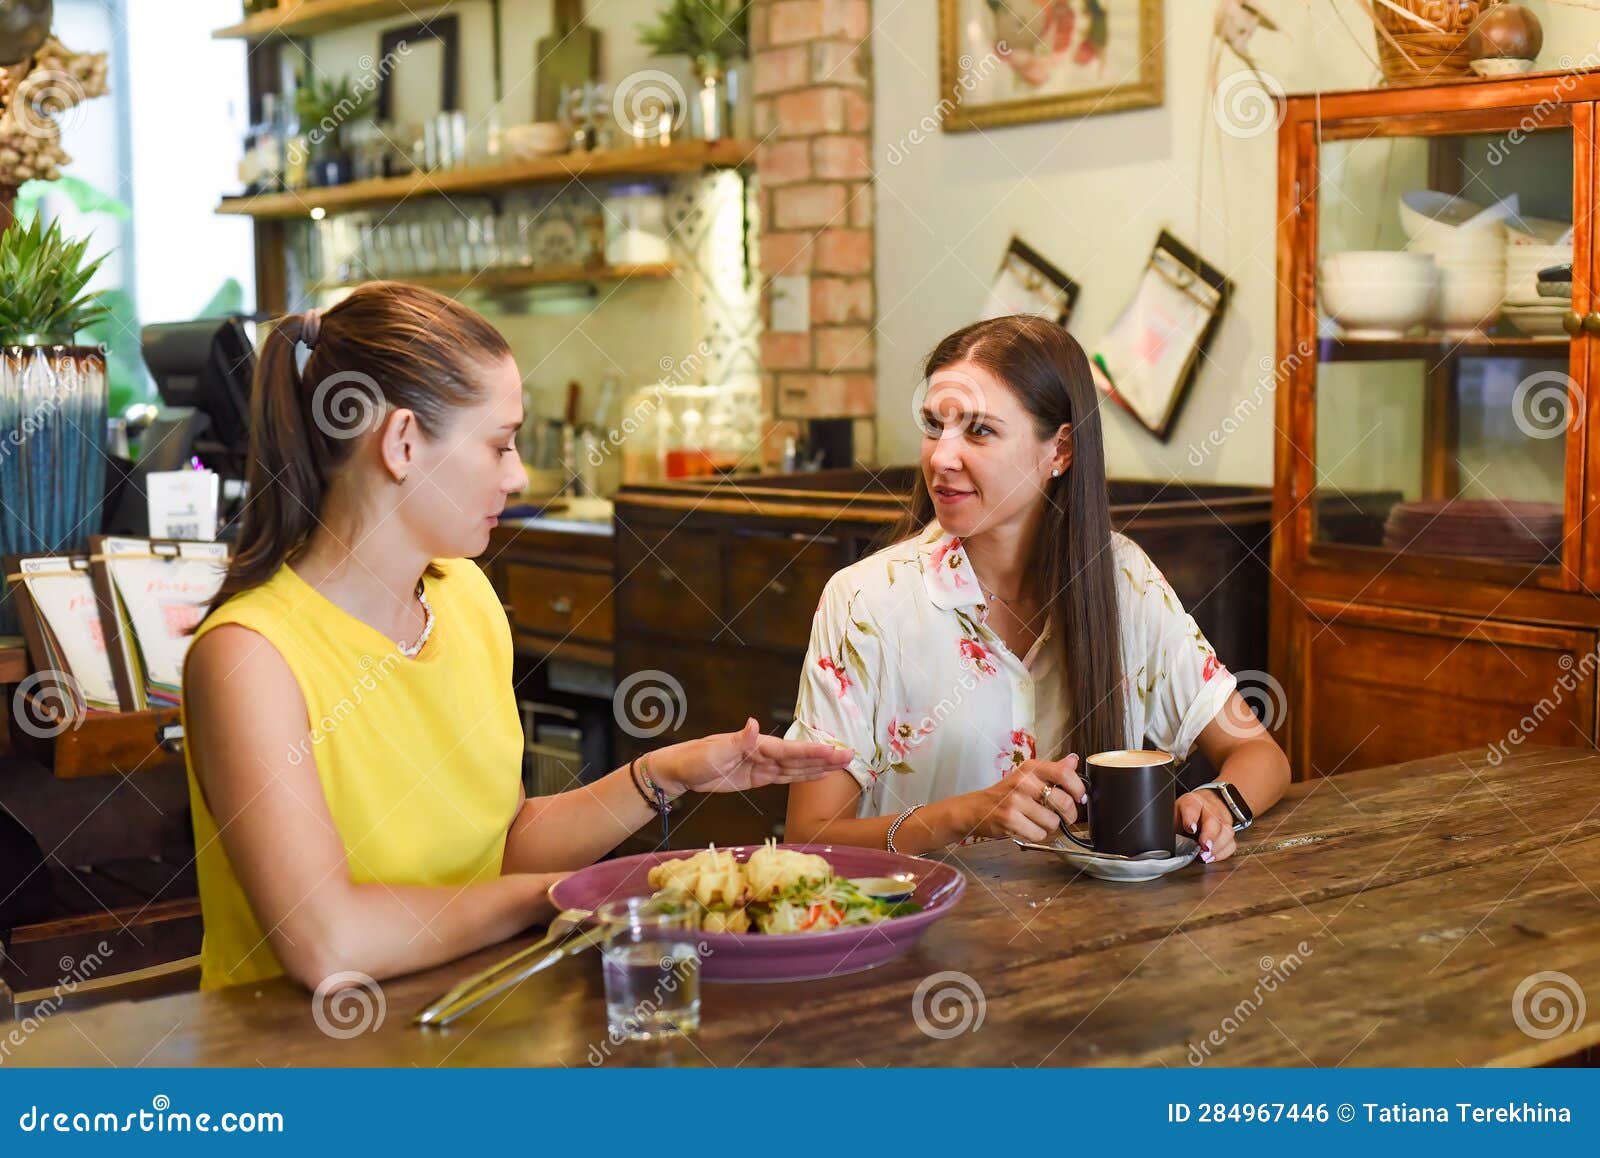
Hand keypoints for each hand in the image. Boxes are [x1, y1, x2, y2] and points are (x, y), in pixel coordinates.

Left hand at [647, 718, 853, 796]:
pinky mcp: (757, 778)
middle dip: (825, 757)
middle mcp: (764, 753)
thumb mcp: (716, 749)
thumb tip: (754, 723)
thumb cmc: (696, 758)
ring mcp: (762, 766)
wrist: (680, 771)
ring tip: (843, 765)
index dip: (815, 752)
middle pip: (800, 757)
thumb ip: (739, 739)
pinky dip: (802, 776)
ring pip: (796, 767)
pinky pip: (785, 778)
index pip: (791, 750)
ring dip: (819, 767)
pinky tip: (818, 775)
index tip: (836, 752)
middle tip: (851, 756)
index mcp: (757, 744)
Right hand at [963, 755, 1084, 843]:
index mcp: (1030, 768)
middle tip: (1063, 816)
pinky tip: (1027, 828)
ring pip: (1053, 822)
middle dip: (1068, 814)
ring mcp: (1015, 801)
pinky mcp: (1010, 820)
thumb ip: (1053, 770)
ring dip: (1049, 827)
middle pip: (1063, 801)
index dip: (1078, 788)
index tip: (1079, 797)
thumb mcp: (1028, 777)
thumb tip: (1074, 760)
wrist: (977, 808)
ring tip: (1037, 821)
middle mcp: (1023, 782)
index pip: (1064, 773)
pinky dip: (1037, 835)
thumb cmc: (1005, 794)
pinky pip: (1039, 834)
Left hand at [1175, 790, 1237, 864]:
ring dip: (1216, 847)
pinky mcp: (1229, 832)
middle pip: (1213, 820)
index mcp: (1192, 802)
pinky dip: (1222, 853)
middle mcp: (1210, 809)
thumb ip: (1170, 824)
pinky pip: (1231, 843)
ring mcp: (1222, 820)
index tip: (1190, 828)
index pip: (1192, 807)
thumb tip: (1161, 840)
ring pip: (1226, 832)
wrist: (1206, 804)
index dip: (1191, 818)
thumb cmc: (1187, 812)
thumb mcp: (1174, 813)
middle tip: (1204, 847)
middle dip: (1209, 835)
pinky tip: (1212, 857)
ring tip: (1205, 856)